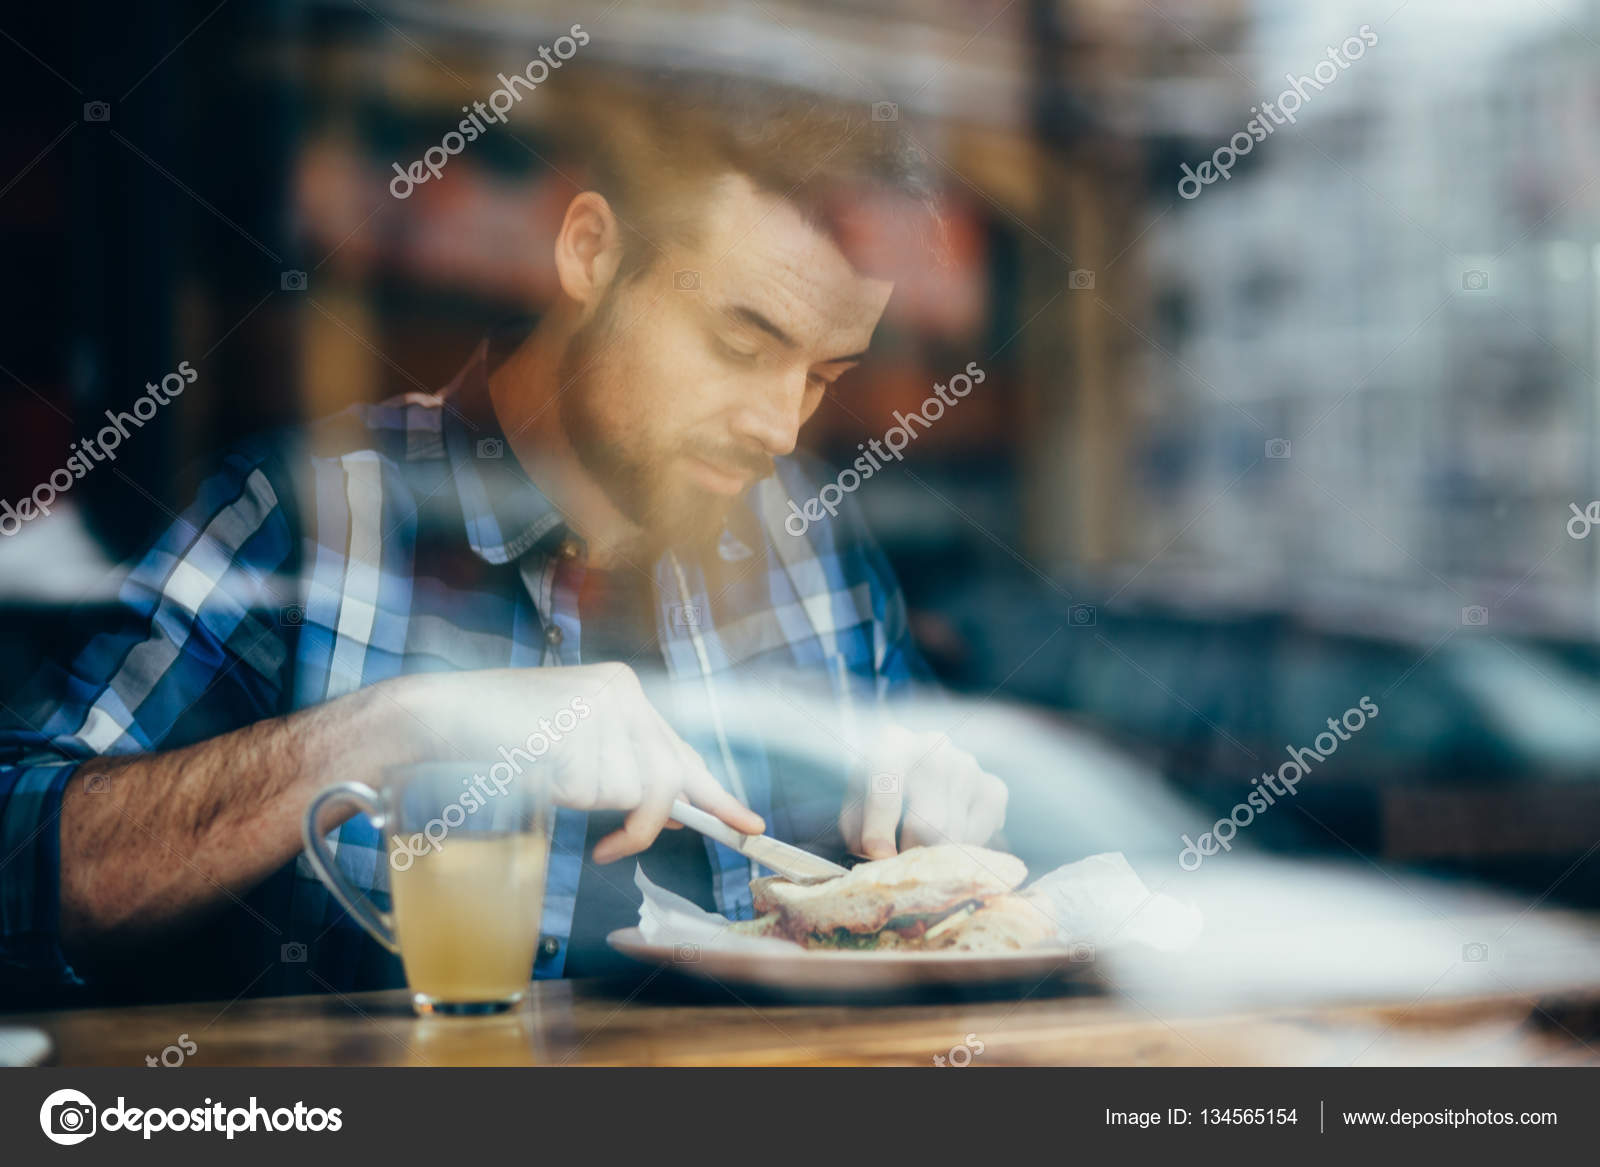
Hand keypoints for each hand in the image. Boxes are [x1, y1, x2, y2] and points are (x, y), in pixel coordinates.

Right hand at [387, 663, 763, 862]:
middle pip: (666, 778)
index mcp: (624, 691)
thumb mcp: (575, 747)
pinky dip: (562, 795)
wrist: (438, 714)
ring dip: (584, 802)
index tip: (749, 824)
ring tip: (544, 772)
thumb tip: (675, 813)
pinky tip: (533, 766)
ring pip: (624, 792)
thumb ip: (623, 769)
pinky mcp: (575, 722)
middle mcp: (621, 691)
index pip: (682, 752)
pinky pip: (589, 791)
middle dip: (643, 824)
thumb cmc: (499, 737)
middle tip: (611, 847)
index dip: (716, 794)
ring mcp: (600, 704)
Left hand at [837, 725, 1006, 858]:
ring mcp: (968, 766)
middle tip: (901, 864)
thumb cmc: (880, 789)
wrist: (918, 769)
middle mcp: (934, 746)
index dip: (880, 827)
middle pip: (929, 821)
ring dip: (933, 852)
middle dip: (911, 851)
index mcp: (891, 743)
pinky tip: (945, 836)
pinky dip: (959, 848)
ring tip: (920, 848)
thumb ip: (857, 829)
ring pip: (954, 834)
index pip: (887, 787)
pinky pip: (977, 838)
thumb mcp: (857, 803)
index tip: (878, 856)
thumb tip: (875, 857)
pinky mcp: (994, 789)